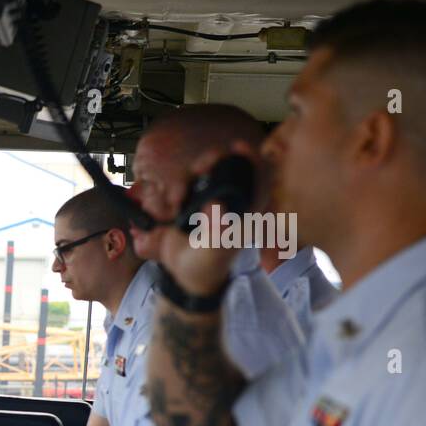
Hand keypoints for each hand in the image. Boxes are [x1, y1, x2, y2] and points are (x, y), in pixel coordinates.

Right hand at [132, 140, 263, 295]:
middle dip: (212, 161)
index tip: (237, 147)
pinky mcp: (187, 205)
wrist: (183, 277)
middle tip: (201, 165)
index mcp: (243, 210)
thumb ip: (218, 231)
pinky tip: (171, 203)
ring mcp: (206, 201)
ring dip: (188, 177)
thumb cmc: (206, 266)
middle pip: (224, 168)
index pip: (254, 177)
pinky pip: (182, 187)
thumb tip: (216, 205)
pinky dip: (175, 189)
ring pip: (201, 174)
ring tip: (179, 193)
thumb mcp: (215, 251)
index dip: (250, 159)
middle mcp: (227, 201)